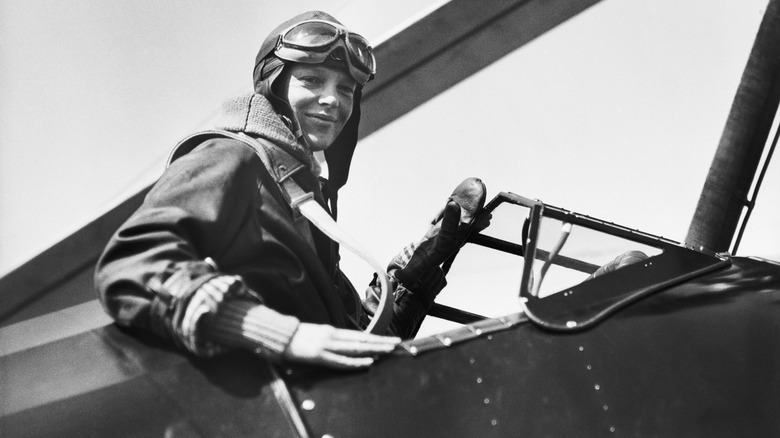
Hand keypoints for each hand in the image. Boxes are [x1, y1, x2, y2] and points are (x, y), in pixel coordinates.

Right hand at [282, 323, 400, 368]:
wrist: (277, 336)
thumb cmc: (296, 337)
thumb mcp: (316, 334)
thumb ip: (331, 339)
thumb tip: (345, 343)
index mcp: (332, 331)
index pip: (359, 335)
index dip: (376, 338)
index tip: (390, 339)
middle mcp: (332, 336)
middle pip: (362, 340)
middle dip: (381, 342)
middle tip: (398, 342)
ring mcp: (326, 345)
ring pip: (355, 348)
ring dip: (374, 349)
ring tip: (389, 350)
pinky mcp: (318, 355)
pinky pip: (341, 361)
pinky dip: (355, 362)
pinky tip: (368, 362)